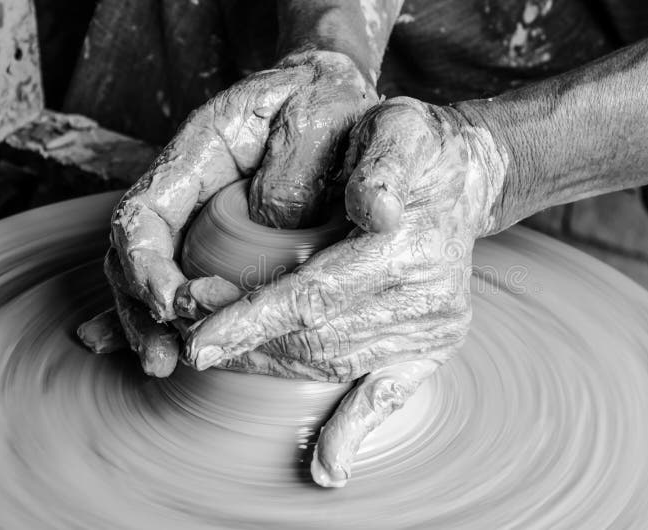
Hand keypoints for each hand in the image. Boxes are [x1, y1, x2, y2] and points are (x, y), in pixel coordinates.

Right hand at [77, 50, 377, 375]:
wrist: (333, 95)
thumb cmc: (327, 101)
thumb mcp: (324, 119)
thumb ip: (300, 169)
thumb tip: (276, 226)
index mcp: (199, 151)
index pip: (146, 212)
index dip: (148, 263)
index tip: (177, 304)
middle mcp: (187, 187)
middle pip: (134, 251)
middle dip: (143, 306)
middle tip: (168, 352)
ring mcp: (199, 214)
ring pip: (153, 272)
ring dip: (153, 321)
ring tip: (163, 363)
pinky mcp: (221, 240)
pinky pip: (186, 278)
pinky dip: (174, 316)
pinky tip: (168, 351)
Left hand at [183, 97, 508, 485]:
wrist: (464, 179)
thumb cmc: (418, 148)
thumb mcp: (400, 129)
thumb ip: (385, 164)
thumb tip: (374, 207)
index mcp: (406, 248)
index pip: (315, 292)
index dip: (254, 318)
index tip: (198, 339)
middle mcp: (422, 298)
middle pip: (314, 337)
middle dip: (245, 343)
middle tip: (184, 336)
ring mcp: (427, 328)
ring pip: (332, 364)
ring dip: (272, 368)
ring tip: (220, 358)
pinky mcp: (431, 345)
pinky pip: (390, 395)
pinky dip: (354, 430)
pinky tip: (326, 467)